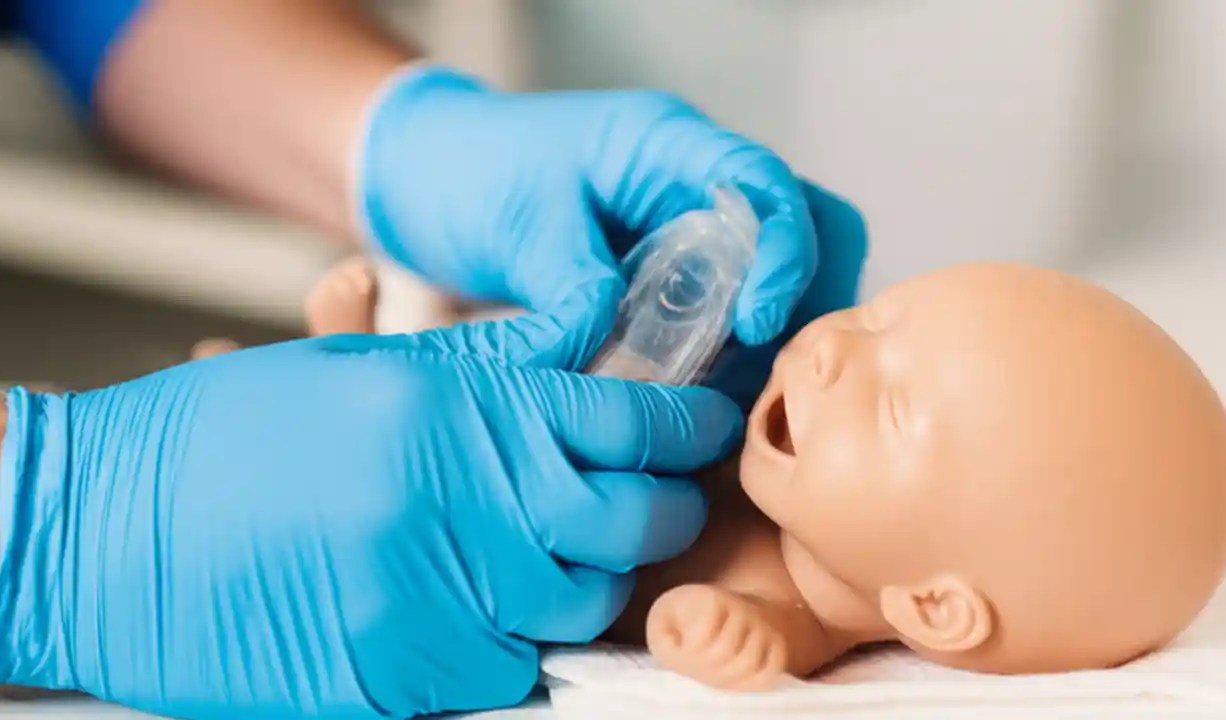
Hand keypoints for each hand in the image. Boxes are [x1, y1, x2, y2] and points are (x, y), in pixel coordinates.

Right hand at [0, 312, 742, 718]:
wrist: (101, 527)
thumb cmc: (227, 434)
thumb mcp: (366, 371)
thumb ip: (491, 366)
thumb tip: (587, 343)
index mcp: (455, 407)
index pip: (627, 417)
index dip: (682, 425)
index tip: (694, 430)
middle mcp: (459, 497)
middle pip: (629, 522)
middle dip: (652, 511)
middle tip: (635, 498)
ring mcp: (433, 592)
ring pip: (578, 603)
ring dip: (579, 579)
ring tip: (541, 550)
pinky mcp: (399, 670)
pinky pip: (509, 666)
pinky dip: (511, 639)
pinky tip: (473, 603)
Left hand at [356, 66, 865, 369]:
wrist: (424, 181)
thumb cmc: (468, 172)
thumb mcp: (522, 225)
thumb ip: (579, 281)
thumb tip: (631, 350)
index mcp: (665, 143)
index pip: (765, 185)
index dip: (783, 253)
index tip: (760, 321)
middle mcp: (691, 182)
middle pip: (801, 230)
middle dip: (799, 301)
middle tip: (762, 370)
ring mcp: (683, 229)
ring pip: (768, 280)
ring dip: (760, 340)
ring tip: (721, 400)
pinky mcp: (666, 274)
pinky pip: (721, 313)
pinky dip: (720, 356)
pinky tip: (694, 398)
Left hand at [646, 584, 788, 691]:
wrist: (726, 609)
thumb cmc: (687, 619)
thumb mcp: (666, 618)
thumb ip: (662, 634)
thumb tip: (674, 649)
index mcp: (713, 598)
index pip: (704, 631)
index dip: (690, 648)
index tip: (682, 650)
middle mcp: (743, 609)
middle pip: (725, 650)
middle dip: (706, 666)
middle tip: (697, 668)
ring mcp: (762, 628)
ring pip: (750, 662)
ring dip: (728, 676)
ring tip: (714, 675)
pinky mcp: (776, 646)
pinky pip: (772, 670)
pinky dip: (754, 681)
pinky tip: (736, 680)